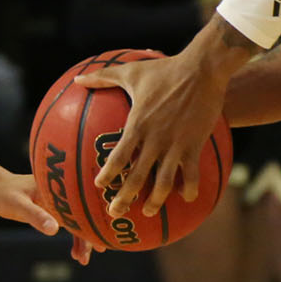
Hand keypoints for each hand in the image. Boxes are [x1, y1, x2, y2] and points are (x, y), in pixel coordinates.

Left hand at [0, 166, 101, 262]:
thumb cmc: (3, 193)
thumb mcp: (18, 205)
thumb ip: (35, 216)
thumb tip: (54, 230)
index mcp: (59, 188)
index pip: (80, 208)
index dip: (90, 226)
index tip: (98, 243)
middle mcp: (63, 193)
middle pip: (82, 215)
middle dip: (88, 236)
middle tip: (88, 257)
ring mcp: (59, 200)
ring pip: (77, 221)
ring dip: (81, 239)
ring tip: (81, 260)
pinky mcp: (54, 207)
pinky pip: (69, 222)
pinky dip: (73, 235)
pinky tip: (74, 251)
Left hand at [80, 41, 238, 218]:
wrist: (203, 69)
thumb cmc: (165, 69)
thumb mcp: (130, 71)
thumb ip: (103, 77)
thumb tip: (77, 80)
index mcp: (138, 124)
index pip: (118, 156)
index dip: (108, 174)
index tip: (98, 186)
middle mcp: (155, 139)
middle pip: (137, 176)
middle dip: (125, 197)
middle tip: (114, 212)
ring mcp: (176, 145)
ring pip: (164, 182)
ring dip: (155, 200)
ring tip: (147, 212)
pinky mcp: (195, 145)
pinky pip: (192, 174)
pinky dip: (189, 189)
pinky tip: (186, 198)